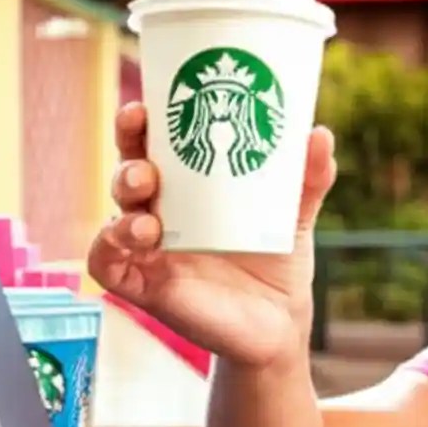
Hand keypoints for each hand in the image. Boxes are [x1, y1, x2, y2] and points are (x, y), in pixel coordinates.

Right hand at [87, 103, 336, 367]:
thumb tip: (319, 134)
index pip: (155, 143)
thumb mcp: (296, 212)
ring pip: (116, 212)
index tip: (149, 103)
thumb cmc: (277, 259)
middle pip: (129, 169)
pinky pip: (107, 263)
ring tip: (148, 204)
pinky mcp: (147, 285)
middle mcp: (163, 211)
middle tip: (143, 140)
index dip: (145, 120)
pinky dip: (107, 245)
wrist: (281, 323)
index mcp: (190, 187)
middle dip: (129, 149)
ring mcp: (151, 249)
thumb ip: (309, 177)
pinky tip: (132, 235)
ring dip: (123, 196)